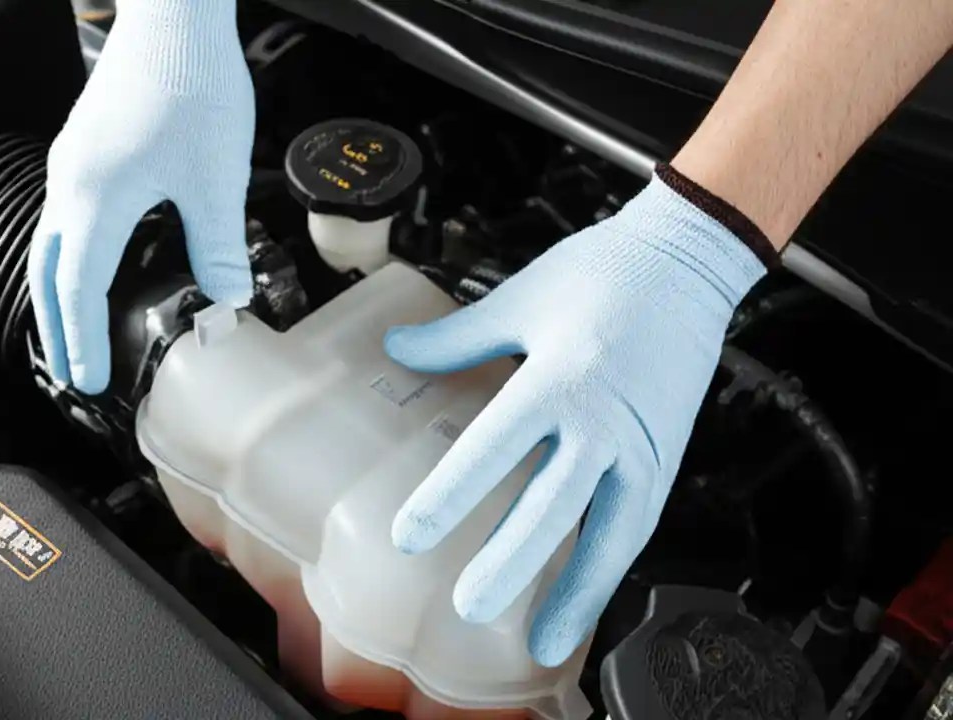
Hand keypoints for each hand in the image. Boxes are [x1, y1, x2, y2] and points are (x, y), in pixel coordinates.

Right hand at [29, 2, 254, 393]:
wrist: (174, 15)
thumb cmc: (191, 83)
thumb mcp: (214, 175)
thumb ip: (218, 243)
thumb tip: (229, 300)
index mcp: (95, 199)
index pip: (78, 288)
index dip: (82, 339)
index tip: (87, 380)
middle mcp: (71, 183)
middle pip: (47, 272)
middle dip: (56, 327)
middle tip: (69, 369)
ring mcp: (73, 161)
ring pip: (51, 243)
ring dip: (59, 292)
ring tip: (76, 329)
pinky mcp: (86, 146)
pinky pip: (65, 216)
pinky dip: (70, 257)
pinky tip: (97, 263)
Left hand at [386, 167, 769, 666]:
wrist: (690, 259)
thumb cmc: (606, 272)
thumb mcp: (520, 297)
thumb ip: (456, 337)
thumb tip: (397, 349)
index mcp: (561, 376)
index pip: (495, 448)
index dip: (452, 495)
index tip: (411, 535)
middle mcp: (604, 419)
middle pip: (556, 504)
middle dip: (513, 563)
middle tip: (470, 606)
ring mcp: (642, 444)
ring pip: (612, 531)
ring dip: (579, 590)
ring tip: (545, 641)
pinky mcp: (666, 456)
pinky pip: (638, 523)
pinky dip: (611, 566)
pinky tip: (585, 598)